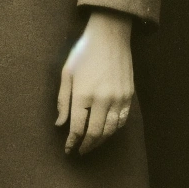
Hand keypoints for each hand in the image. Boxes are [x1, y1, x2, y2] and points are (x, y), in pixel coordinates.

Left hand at [57, 10, 134, 154]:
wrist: (110, 36)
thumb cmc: (84, 53)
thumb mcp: (67, 74)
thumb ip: (62, 101)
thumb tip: (59, 124)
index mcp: (83, 94)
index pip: (77, 128)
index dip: (72, 142)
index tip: (68, 150)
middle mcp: (102, 99)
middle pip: (95, 133)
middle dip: (87, 146)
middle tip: (80, 151)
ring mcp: (118, 98)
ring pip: (111, 130)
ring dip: (101, 141)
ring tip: (92, 145)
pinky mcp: (128, 95)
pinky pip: (122, 120)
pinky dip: (114, 130)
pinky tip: (106, 132)